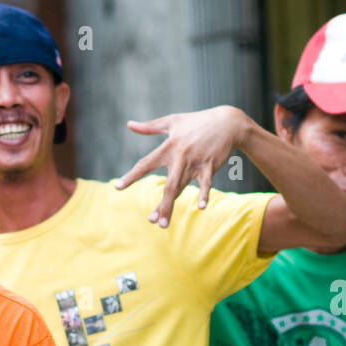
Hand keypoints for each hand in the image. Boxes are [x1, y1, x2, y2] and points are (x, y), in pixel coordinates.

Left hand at [115, 105, 248, 226]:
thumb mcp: (172, 121)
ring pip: (182, 188)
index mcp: (168, 147)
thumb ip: (149, 127)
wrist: (228, 122)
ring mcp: (196, 163)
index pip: (146, 164)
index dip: (132, 176)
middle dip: (160, 204)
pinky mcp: (209, 167)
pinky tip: (201, 207)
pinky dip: (204, 195)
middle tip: (151, 221)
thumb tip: (129, 124)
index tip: (117, 187)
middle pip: (168, 184)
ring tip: (163, 224)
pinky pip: (206, 184)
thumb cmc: (196, 121)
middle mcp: (180, 157)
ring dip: (173, 206)